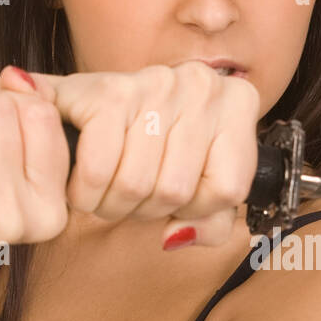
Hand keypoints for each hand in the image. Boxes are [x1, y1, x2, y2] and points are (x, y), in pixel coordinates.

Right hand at [0, 60, 260, 249]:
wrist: (83, 106)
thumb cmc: (152, 146)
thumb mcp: (197, 183)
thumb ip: (210, 222)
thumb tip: (177, 237)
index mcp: (238, 103)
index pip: (228, 189)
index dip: (194, 208)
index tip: (174, 193)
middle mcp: (203, 85)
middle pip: (177, 191)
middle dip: (145, 209)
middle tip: (130, 195)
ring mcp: (157, 83)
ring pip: (136, 185)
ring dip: (111, 204)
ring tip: (106, 189)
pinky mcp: (108, 90)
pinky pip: (98, 170)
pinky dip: (84, 192)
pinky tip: (81, 183)